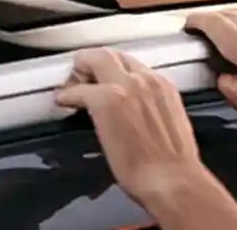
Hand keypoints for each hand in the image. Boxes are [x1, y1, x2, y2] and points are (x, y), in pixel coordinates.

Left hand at [55, 49, 236, 229]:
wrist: (173, 182)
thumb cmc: (172, 166)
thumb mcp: (167, 123)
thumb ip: (150, 107)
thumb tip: (133, 110)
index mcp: (162, 86)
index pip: (130, 63)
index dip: (112, 71)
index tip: (102, 81)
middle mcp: (145, 80)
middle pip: (110, 54)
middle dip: (91, 63)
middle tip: (81, 79)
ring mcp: (125, 87)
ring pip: (94, 59)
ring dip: (79, 73)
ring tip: (72, 88)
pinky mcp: (105, 100)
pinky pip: (77, 89)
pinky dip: (67, 94)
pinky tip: (64, 101)